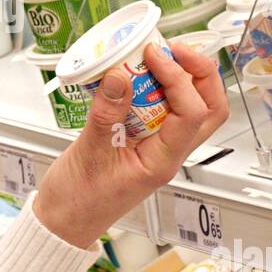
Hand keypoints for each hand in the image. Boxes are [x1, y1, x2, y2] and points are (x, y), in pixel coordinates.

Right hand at [34, 38, 228, 248]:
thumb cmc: (78, 201)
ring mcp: (157, 146)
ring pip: (189, 107)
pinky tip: (131, 75)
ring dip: (179, 78)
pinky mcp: (141, 140)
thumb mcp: (89, 153)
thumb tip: (120, 76)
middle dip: (198, 73)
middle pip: (208, 108)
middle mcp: (168, 153)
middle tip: (173, 49)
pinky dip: (153, 87)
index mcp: (163, 161)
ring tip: (152, 57)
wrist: (63, 221)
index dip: (179, 77)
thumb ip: (106, 113)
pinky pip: (160, 109)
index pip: (192, 113)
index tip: (154, 55)